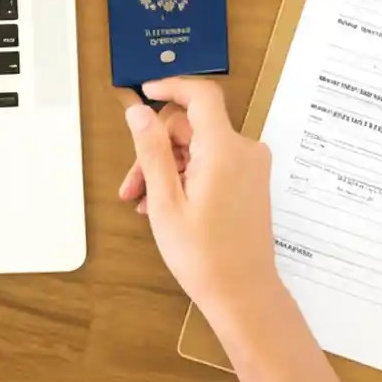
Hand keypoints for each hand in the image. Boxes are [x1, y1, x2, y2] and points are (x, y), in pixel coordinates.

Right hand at [120, 78, 278, 316]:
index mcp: (223, 150)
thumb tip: (138, 112)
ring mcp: (250, 167)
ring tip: (145, 203)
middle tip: (131, 186)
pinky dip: (187, 176)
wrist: (243, 293)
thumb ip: (152, 150)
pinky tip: (166, 205)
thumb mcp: (166, 201)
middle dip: (156, 149)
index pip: (201, 95)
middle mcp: (244, 151)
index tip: (144, 92)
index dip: (171, 87)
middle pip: (191, 127)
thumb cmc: (204, 255)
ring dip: (168, 168)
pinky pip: (213, 163)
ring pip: (198, 148)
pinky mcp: (250, 182)